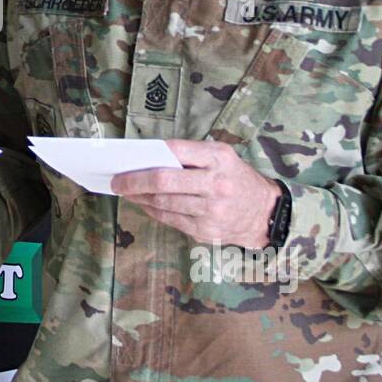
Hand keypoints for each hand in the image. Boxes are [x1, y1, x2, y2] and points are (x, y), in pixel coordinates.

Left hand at [109, 140, 280, 248]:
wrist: (265, 213)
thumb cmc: (236, 179)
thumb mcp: (223, 157)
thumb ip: (191, 156)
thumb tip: (147, 160)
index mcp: (219, 158)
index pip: (176, 151)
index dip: (147, 155)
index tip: (127, 159)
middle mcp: (216, 183)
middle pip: (164, 181)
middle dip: (134, 181)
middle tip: (116, 181)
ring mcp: (211, 210)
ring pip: (163, 203)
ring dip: (139, 197)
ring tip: (126, 191)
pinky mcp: (206, 230)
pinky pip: (170, 219)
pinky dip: (153, 210)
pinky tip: (144, 204)